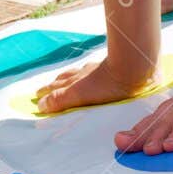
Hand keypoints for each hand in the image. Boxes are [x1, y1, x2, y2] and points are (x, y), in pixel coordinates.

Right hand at [35, 57, 156, 114]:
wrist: (135, 69)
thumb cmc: (109, 85)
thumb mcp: (80, 95)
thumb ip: (61, 100)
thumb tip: (40, 105)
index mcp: (76, 81)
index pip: (57, 87)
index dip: (47, 92)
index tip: (37, 95)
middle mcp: (85, 73)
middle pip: (66, 78)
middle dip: (55, 84)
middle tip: (45, 88)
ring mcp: (99, 69)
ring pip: (79, 73)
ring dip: (69, 77)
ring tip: (64, 80)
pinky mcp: (114, 68)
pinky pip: (95, 70)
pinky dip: (87, 73)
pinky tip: (93, 73)